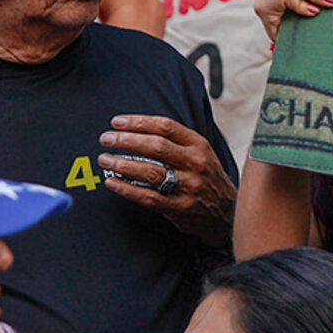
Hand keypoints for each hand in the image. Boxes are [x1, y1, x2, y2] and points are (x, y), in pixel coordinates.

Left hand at [100, 114, 236, 247]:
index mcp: (198, 145)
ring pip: (150, 171)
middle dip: (126, 141)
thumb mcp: (201, 153)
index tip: (117, 122)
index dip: (139, 122)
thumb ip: (177, 141)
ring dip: (122, 164)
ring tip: (105, 159)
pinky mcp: (179, 207)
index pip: (166, 127)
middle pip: (156, 146)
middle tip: (106, 139)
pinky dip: (127, 189)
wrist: (227, 211)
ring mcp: (188, 186)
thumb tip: (138, 130)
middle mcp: (194, 163)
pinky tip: (112, 182)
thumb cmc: (207, 178)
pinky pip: (148, 197)